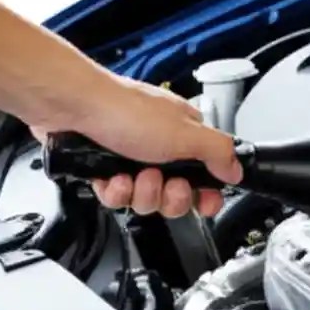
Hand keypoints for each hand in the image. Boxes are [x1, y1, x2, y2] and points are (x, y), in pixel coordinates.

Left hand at [32, 76, 241, 216]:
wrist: (71, 107)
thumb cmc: (124, 110)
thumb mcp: (186, 134)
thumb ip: (219, 153)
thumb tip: (237, 168)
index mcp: (185, 134)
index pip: (207, 173)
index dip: (207, 193)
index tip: (205, 202)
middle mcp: (160, 146)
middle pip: (177, 194)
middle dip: (170, 195)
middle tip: (165, 181)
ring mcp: (130, 158)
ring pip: (146, 199)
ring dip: (141, 193)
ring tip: (133, 175)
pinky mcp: (104, 169)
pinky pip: (117, 197)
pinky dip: (115, 191)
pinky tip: (111, 178)